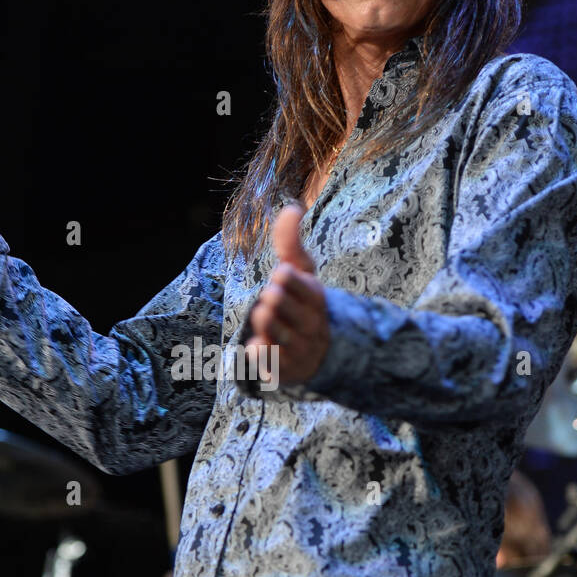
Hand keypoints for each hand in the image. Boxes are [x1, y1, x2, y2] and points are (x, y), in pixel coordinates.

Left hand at [244, 203, 329, 383]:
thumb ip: (291, 243)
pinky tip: (258, 345)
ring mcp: (300, 350)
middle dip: (276, 302)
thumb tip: (292, 206)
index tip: (281, 274)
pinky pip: (269, 360)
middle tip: (271, 298)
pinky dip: (262, 351)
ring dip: (268, 324)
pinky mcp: (285, 370)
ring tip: (264, 315)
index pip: (303, 287)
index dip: (291, 281)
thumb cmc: (302, 304)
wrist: (318, 354)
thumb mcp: (301, 273)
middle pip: (287, 310)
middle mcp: (312, 325)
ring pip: (278, 333)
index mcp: (317, 300)